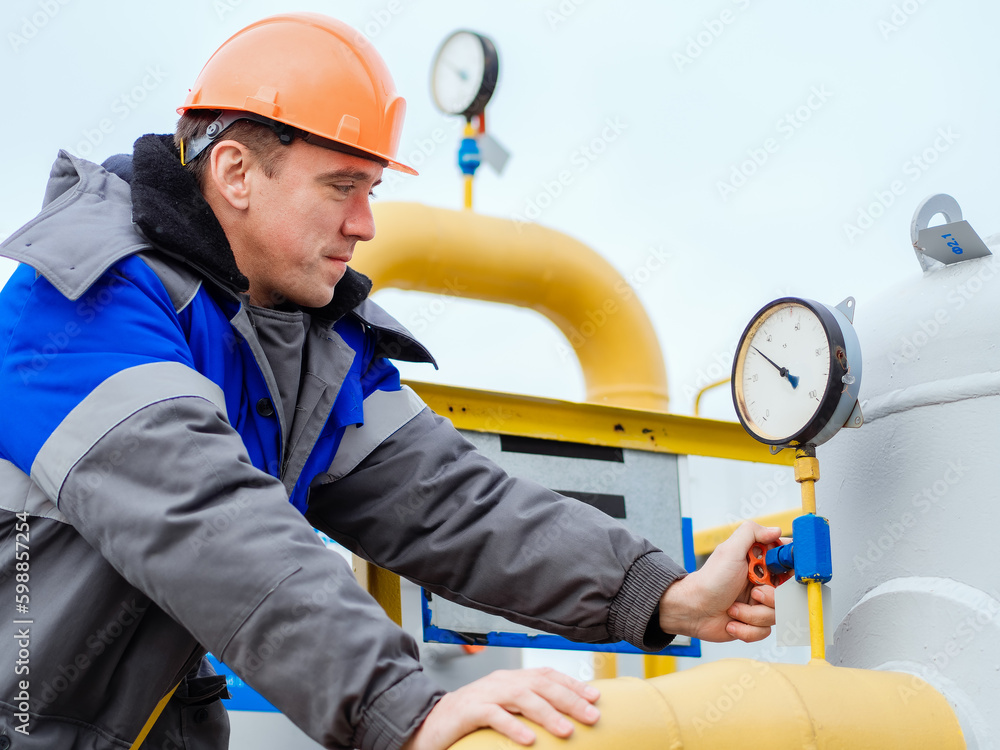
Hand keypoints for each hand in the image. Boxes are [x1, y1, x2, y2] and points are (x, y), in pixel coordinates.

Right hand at [400, 668, 600, 749]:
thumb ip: (527, 710)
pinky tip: (529, 740)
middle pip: (539, 684)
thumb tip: (563, 720)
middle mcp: (500, 681)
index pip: (546, 675)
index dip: (572, 684)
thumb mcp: (503, 711)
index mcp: (511, 679)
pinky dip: (513, 726)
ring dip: (547, 713)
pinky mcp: (468, 711)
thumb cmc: (471, 721)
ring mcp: (484, 694)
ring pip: (521, 697)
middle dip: (569, 699)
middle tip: (592, 716)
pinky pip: (493, 716)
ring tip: (567, 731)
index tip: (596, 697)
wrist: (430, 724)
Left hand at [658, 521, 779, 642]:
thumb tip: (775, 529)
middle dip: (770, 598)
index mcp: (760, 564)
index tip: (781, 576)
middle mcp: (763, 583)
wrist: (692, 609)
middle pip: (789, 594)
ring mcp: (760, 604)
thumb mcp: (729, 550)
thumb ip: (751, 533)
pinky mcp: (754, 623)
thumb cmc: (710, 579)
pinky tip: (731, 622)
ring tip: (733, 608)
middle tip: (753, 593)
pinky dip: (746, 629)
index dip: (791, 571)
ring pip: (777, 614)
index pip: (789, 564)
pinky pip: (765, 631)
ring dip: (752, 614)